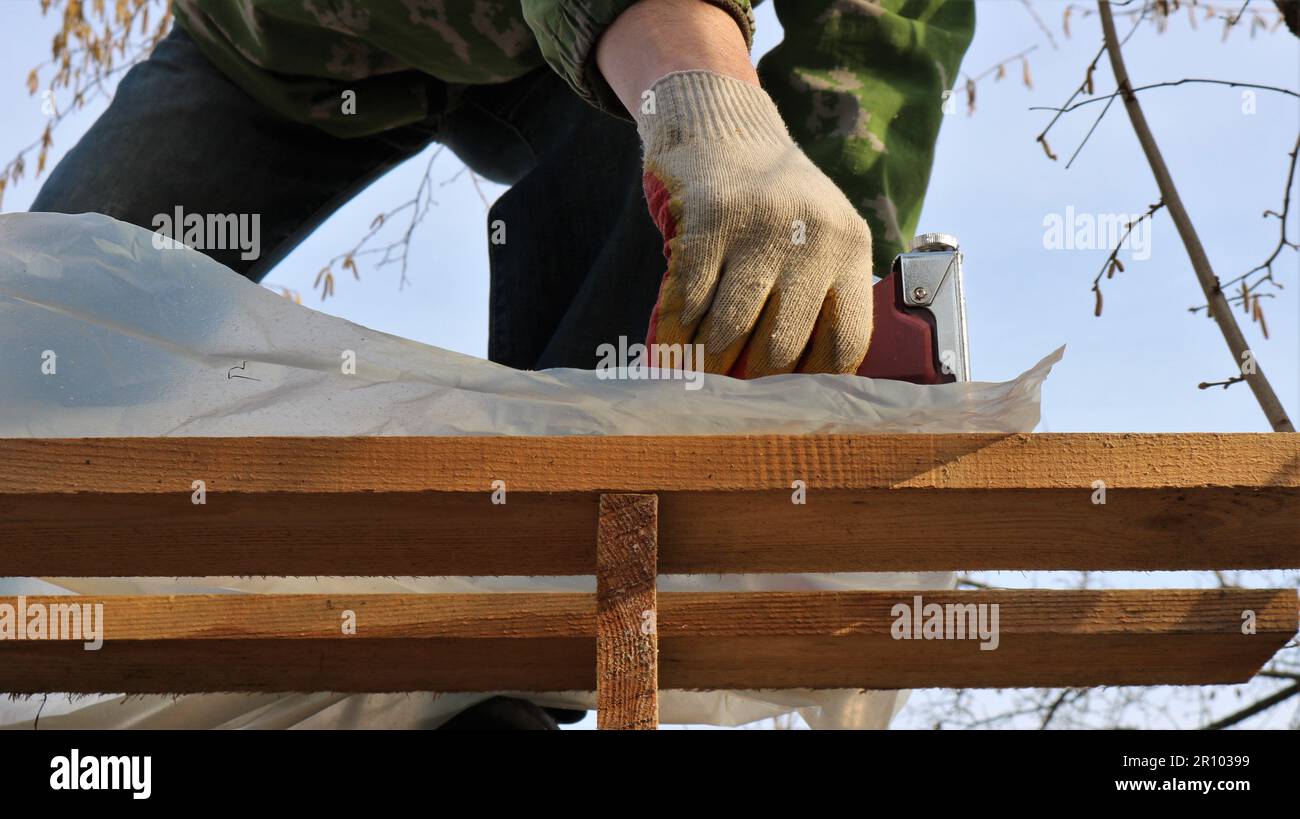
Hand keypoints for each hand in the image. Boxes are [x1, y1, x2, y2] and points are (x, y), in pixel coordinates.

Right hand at [636, 71, 874, 375]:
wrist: (723, 123)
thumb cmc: (770, 201)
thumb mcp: (817, 235)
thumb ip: (818, 296)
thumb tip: (793, 387)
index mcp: (851, 246)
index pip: (845, 341)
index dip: (813, 384)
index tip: (786, 403)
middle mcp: (814, 236)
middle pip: (782, 346)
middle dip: (750, 383)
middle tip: (730, 400)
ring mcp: (760, 226)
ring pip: (729, 330)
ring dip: (706, 364)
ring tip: (695, 381)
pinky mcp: (709, 219)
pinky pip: (687, 302)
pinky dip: (673, 335)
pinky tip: (667, 350)